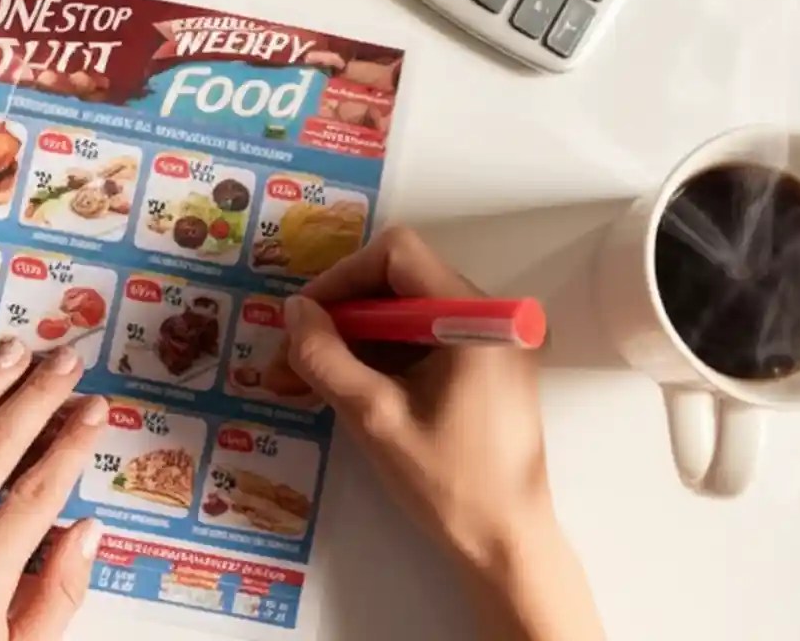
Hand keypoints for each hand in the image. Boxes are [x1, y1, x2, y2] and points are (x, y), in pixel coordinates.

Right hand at [284, 227, 604, 640]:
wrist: (508, 543)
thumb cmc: (448, 482)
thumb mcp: (374, 418)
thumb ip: (326, 357)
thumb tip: (293, 312)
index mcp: (477, 317)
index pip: (397, 256)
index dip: (341, 279)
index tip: (304, 319)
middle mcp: (493, 316)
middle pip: (400, 283)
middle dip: (341, 316)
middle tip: (292, 356)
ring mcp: (493, 342)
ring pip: (407, 315)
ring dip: (355, 341)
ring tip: (303, 380)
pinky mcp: (487, 368)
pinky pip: (425, 343)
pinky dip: (382, 359)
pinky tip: (342, 389)